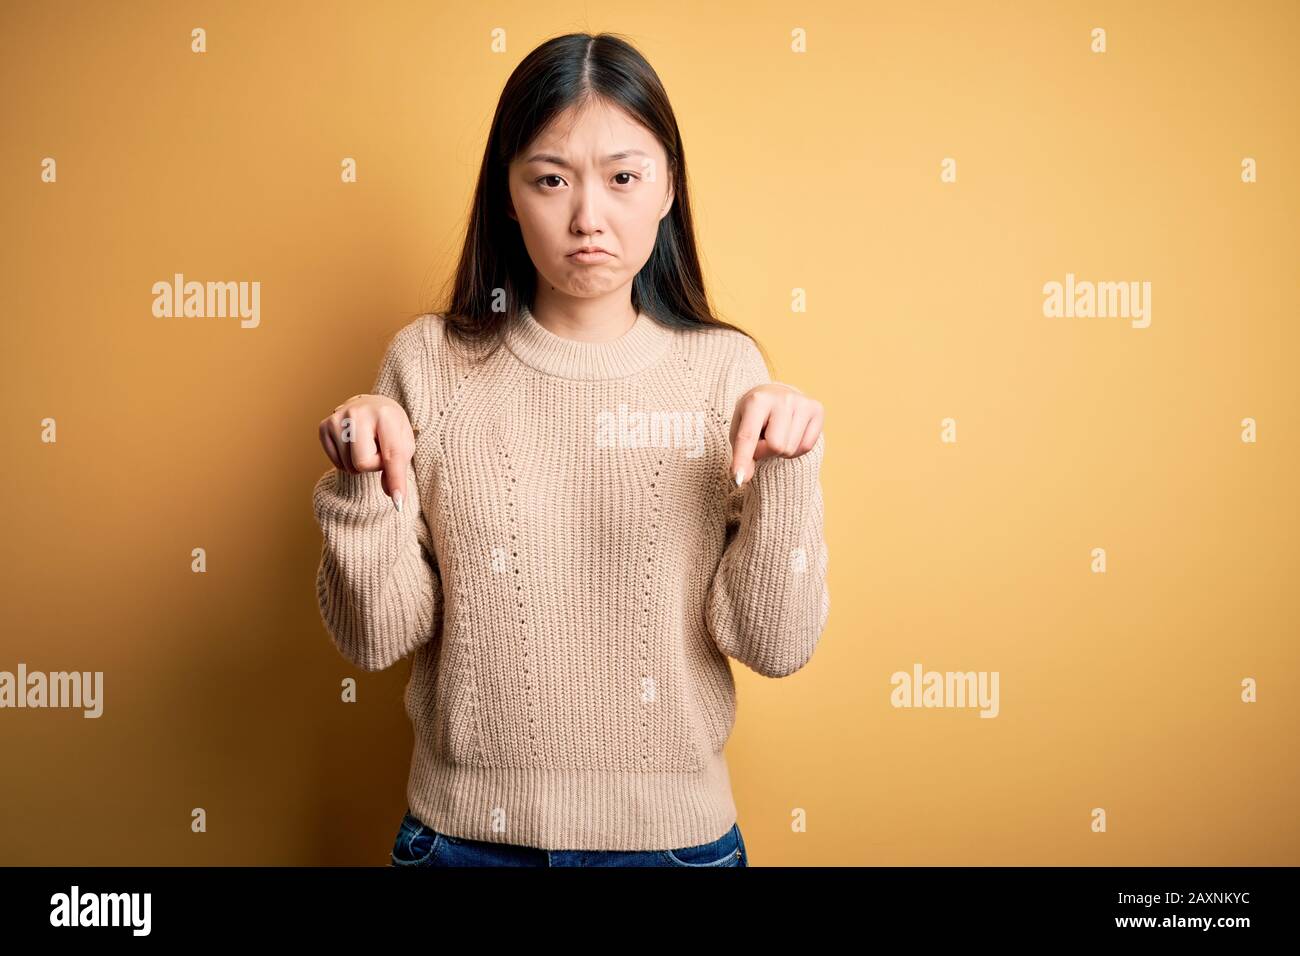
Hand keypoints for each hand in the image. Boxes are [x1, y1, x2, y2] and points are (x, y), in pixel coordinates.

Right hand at [318, 394, 414, 509]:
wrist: (374, 406)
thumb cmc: (392, 428)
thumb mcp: (404, 445)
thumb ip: (398, 470)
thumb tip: (392, 495)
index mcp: (385, 415)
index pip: (391, 455)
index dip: (395, 479)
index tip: (398, 501)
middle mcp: (358, 412)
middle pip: (363, 464)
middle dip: (373, 465)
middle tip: (377, 449)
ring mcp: (337, 418)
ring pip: (349, 466)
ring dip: (360, 463)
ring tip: (366, 444)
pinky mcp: (324, 426)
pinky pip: (337, 463)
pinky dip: (347, 461)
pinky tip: (353, 445)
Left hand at [729, 383, 823, 485]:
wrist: (776, 394)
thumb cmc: (754, 416)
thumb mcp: (739, 430)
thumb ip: (740, 453)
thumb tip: (744, 478)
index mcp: (757, 400)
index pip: (748, 436)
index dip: (743, 459)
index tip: (739, 479)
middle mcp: (782, 398)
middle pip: (775, 446)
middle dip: (765, 451)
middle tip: (762, 439)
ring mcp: (802, 403)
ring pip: (790, 449)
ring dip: (780, 450)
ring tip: (776, 433)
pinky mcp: (817, 409)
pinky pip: (806, 447)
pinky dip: (795, 449)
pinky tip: (790, 434)